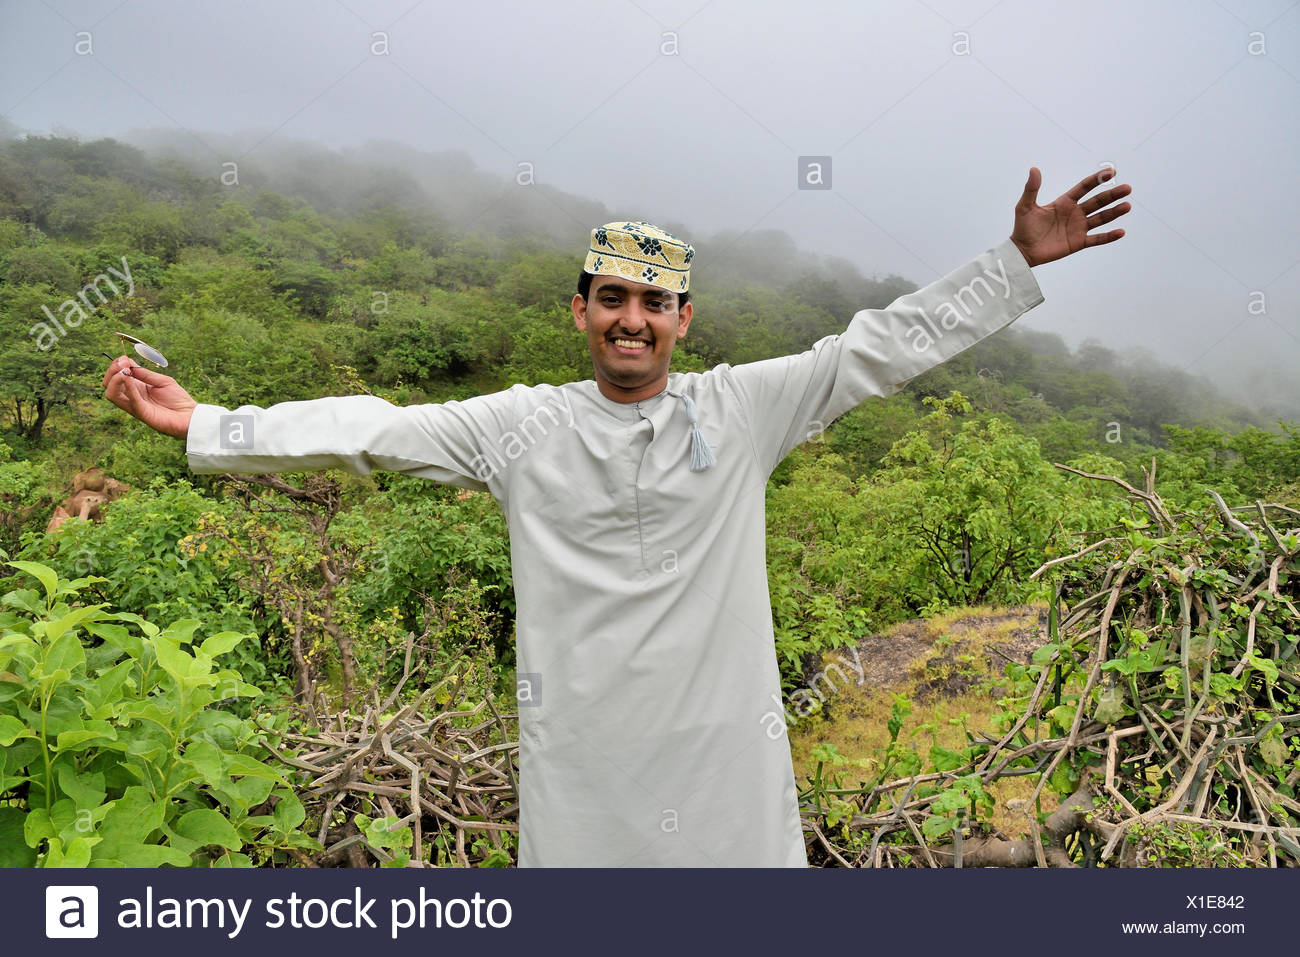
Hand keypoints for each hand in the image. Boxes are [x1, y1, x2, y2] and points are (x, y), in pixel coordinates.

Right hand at [102, 355, 196, 439]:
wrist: (190, 416)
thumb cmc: (178, 399)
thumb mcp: (162, 381)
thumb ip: (145, 374)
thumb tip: (128, 364)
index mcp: (136, 388)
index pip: (116, 376)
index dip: (117, 365)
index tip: (124, 358)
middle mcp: (131, 397)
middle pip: (109, 385)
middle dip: (112, 371)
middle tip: (122, 363)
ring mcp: (135, 406)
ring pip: (112, 394)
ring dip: (115, 380)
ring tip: (124, 371)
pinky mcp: (142, 413)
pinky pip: (130, 400)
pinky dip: (128, 387)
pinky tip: (128, 377)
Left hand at [1011, 167, 1130, 266]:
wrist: (1022, 251)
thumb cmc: (1023, 228)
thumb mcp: (1025, 206)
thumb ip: (1031, 189)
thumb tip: (1034, 169)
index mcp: (1065, 202)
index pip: (1085, 187)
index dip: (1098, 179)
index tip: (1111, 172)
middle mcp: (1075, 213)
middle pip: (1097, 201)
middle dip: (1112, 195)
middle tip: (1127, 188)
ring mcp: (1078, 228)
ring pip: (1101, 218)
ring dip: (1114, 212)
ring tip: (1127, 206)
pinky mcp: (1079, 242)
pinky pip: (1097, 239)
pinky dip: (1109, 236)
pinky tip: (1121, 232)